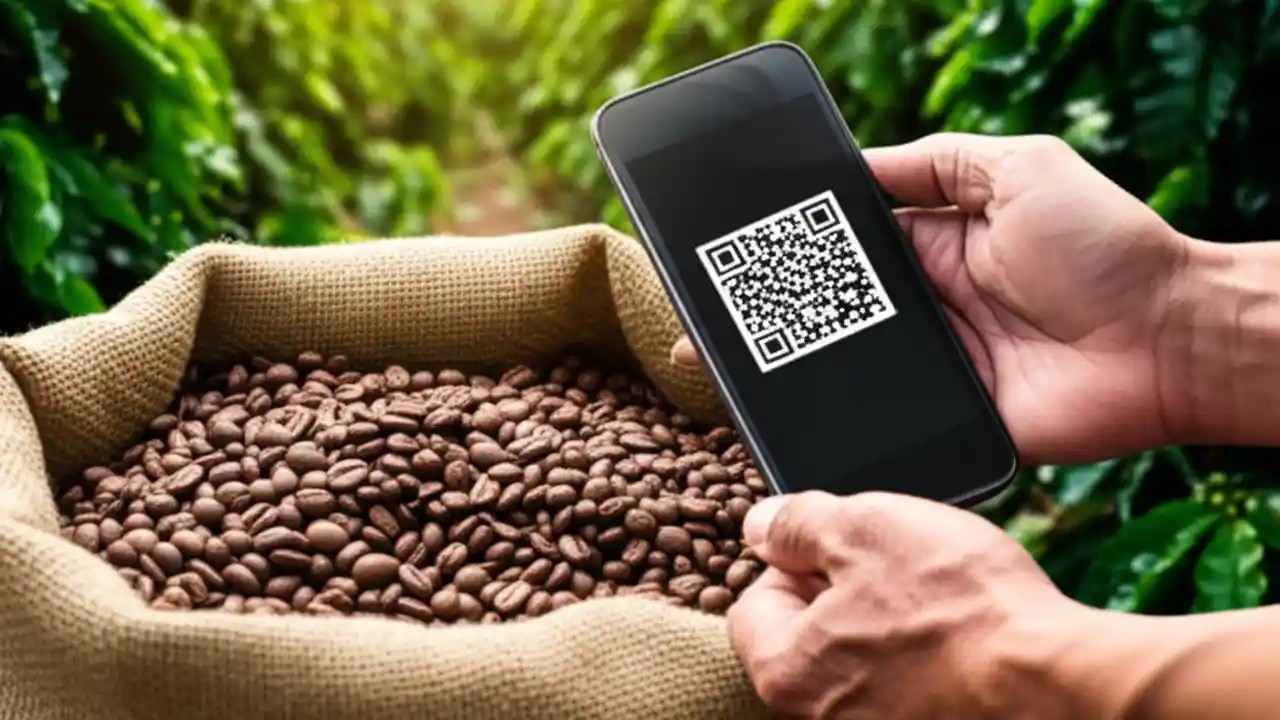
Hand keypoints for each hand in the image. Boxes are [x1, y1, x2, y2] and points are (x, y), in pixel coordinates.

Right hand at [673, 134, 1192, 463]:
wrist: (1169, 338)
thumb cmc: (1102, 244)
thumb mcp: (1017, 170)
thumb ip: (936, 165)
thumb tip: (856, 165)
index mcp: (932, 251)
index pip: (840, 255)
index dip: (786, 258)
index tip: (727, 261)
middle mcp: (925, 312)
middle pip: (828, 319)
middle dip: (762, 325)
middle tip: (695, 330)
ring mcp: (935, 371)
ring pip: (842, 375)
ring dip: (784, 378)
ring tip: (716, 379)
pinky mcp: (951, 422)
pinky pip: (884, 426)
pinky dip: (835, 428)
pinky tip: (779, 429)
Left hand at [728, 491, 1151, 718]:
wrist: (1061, 686)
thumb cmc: (962, 609)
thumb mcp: (865, 528)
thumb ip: (797, 523)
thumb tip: (760, 525)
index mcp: (785, 671)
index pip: (753, 602)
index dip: (795, 560)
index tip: (841, 546)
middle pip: (806, 638)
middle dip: (842, 594)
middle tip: (896, 569)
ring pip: (860, 664)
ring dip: (888, 628)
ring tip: (939, 604)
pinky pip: (906, 690)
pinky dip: (925, 664)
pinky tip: (962, 642)